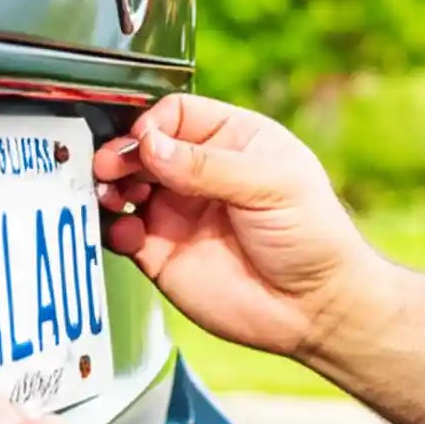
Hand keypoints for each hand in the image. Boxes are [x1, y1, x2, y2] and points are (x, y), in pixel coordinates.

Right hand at [92, 93, 381, 357]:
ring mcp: (177, 212)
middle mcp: (198, 173)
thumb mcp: (270, 186)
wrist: (314, 309)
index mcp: (231, 141)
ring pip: (124, 187)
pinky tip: (127, 231)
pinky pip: (122, 233)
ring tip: (112, 195)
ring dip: (110, 187)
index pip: (175, 114)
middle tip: (111, 165)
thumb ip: (208, 165)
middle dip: (122, 153)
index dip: (153, 124)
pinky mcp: (161, 252)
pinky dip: (112, 229)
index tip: (145, 142)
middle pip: (142, 148)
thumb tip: (151, 145)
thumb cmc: (313, 238)